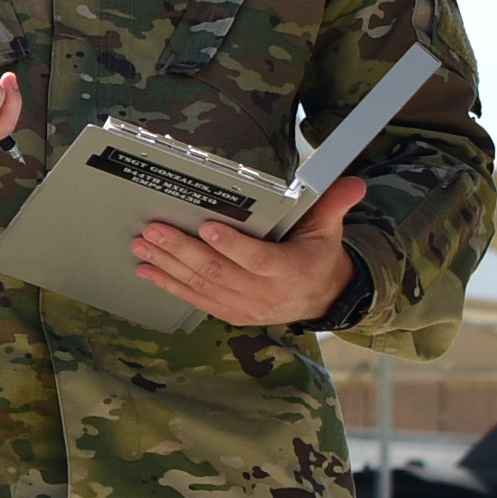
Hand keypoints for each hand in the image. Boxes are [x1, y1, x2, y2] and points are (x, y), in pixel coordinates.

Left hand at [134, 175, 365, 329]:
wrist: (321, 298)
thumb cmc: (317, 255)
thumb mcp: (328, 229)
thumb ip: (334, 205)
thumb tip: (353, 183)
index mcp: (291, 270)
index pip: (257, 259)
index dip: (232, 246)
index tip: (206, 227)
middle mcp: (265, 293)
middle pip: (219, 271)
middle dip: (182, 249)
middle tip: (154, 229)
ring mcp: (245, 306)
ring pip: (202, 285)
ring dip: (168, 265)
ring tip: (143, 245)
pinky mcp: (231, 314)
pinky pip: (196, 300)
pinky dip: (170, 285)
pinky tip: (148, 271)